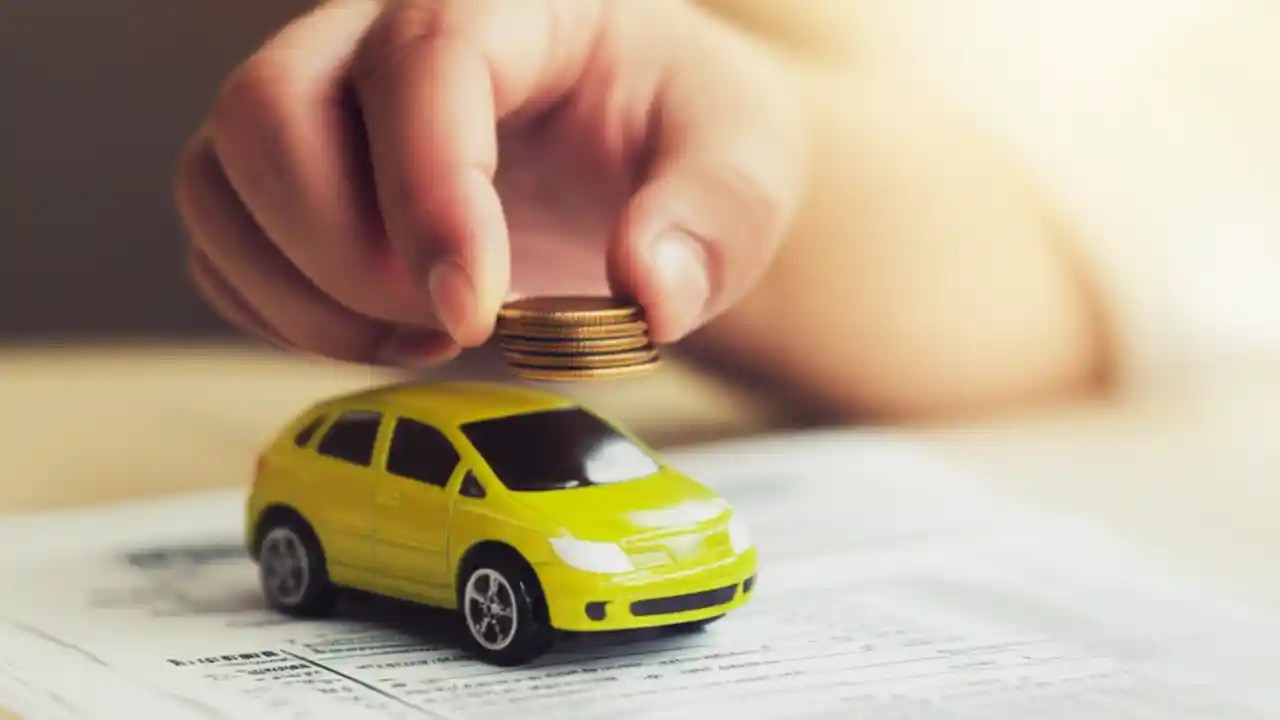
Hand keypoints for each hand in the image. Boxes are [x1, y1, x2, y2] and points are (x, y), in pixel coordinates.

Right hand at [175, 0, 804, 366]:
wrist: (638, 155)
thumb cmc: (683, 139)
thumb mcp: (744, 165)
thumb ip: (713, 220)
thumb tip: (649, 291)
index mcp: (507, 1)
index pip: (424, 63)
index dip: (430, 195)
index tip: (475, 312)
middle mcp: (384, 34)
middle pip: (268, 112)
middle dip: (344, 255)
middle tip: (453, 322)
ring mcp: (321, 101)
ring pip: (220, 180)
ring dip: (306, 296)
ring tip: (422, 330)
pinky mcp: (286, 175)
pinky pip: (220, 245)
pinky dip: (283, 315)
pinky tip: (386, 330)